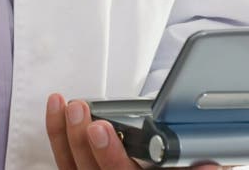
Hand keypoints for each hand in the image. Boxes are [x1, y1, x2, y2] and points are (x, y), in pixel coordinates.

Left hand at [45, 94, 226, 169]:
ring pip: (74, 166)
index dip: (113, 156)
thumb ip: (190, 168)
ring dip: (67, 134)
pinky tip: (57, 105)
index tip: (108, 130)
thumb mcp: (181, 169)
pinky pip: (64, 159)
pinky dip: (58, 132)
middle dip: (90, 144)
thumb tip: (211, 165)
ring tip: (69, 104)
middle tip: (85, 115)